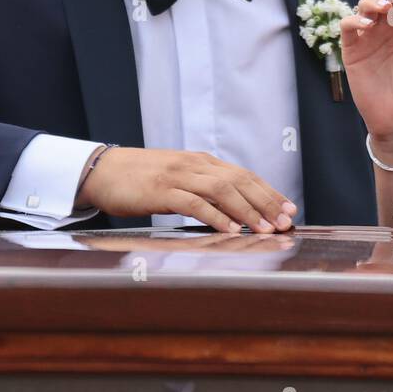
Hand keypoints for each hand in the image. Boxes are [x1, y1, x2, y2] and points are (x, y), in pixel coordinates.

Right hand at [76, 147, 297, 233]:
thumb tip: (235, 208)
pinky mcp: (161, 191)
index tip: (289, 209)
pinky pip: (194, 203)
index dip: (269, 192)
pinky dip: (216, 216)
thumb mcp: (179, 178)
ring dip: (247, 210)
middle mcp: (195, 165)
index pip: (245, 175)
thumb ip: (205, 188)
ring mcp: (179, 176)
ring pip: (222, 190)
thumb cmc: (142, 179)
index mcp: (203, 162)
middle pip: (240, 181)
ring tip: (264, 229)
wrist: (102, 171)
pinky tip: (231, 229)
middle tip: (285, 222)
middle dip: (266, 202)